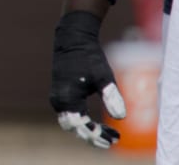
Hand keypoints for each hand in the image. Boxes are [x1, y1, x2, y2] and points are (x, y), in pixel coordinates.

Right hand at [50, 11, 127, 148]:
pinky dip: (83, 120)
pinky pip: (69, 114)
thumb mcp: (103, 76)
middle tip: (112, 140)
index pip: (82, 126)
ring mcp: (57, 97)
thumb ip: (111, 96)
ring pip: (71, 122)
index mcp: (67, 98)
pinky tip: (97, 122)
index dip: (98, 135)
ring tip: (108, 133)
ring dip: (88, 129)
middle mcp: (58, 100)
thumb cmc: (89, 57)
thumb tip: (121, 117)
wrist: (72, 38)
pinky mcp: (59, 94)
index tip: (114, 139)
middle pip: (74, 128)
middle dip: (92, 136)